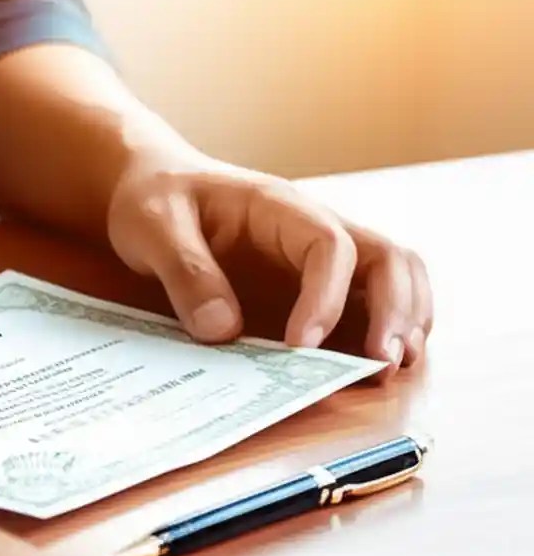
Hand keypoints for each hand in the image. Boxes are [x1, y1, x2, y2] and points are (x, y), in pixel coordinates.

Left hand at [106, 144, 432, 377]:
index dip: (326, 297)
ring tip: (390, 370)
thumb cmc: (154, 198)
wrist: (153, 185)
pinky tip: (374, 367)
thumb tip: (224, 330)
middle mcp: (313, 229)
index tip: (301, 346)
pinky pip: (368, 303)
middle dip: (394, 311)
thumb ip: (186, 273)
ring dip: (404, 322)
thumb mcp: (151, 227)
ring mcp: (320, 259)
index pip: (329, 245)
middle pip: (386, 258)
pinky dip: (382, 331)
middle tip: (381, 364)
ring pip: (392, 279)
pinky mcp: (313, 286)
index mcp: (278, 207)